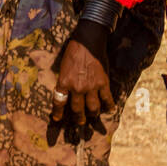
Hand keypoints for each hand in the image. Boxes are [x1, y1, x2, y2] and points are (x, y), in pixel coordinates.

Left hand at [50, 23, 111, 138]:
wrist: (87, 43)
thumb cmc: (72, 51)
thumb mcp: (62, 66)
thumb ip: (64, 79)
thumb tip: (65, 89)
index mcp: (64, 82)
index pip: (59, 102)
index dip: (58, 112)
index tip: (57, 119)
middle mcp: (77, 87)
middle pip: (77, 108)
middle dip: (78, 118)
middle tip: (79, 122)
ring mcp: (91, 87)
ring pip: (93, 108)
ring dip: (93, 114)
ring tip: (93, 117)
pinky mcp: (103, 83)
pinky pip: (107, 99)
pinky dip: (109, 106)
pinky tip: (109, 109)